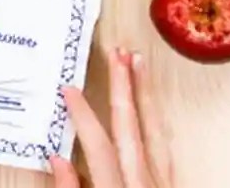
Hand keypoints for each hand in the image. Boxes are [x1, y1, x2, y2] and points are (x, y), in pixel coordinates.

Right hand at [50, 48, 170, 187]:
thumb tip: (57, 161)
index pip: (98, 146)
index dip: (82, 115)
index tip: (69, 89)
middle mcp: (143, 182)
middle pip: (131, 126)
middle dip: (123, 86)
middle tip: (117, 54)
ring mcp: (162, 182)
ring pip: (155, 129)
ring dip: (145, 92)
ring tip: (139, 62)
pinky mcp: (172, 183)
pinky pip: (165, 143)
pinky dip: (157, 117)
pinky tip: (153, 103)